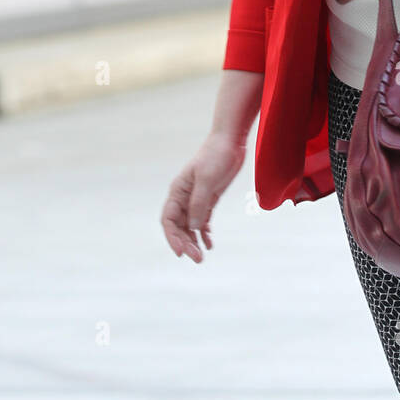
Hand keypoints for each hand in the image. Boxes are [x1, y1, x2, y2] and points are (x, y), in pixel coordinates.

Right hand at [160, 130, 246, 263]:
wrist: (230, 140)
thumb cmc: (216, 156)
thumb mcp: (206, 179)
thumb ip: (198, 203)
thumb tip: (191, 227)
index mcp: (178, 190)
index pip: (168, 219)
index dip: (172, 237)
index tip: (180, 252)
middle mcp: (184, 196)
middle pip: (179, 226)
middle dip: (185, 243)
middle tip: (197, 259)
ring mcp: (197, 197)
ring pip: (190, 225)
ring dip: (194, 241)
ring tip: (201, 257)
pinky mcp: (210, 198)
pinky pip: (203, 220)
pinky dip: (204, 232)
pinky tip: (210, 244)